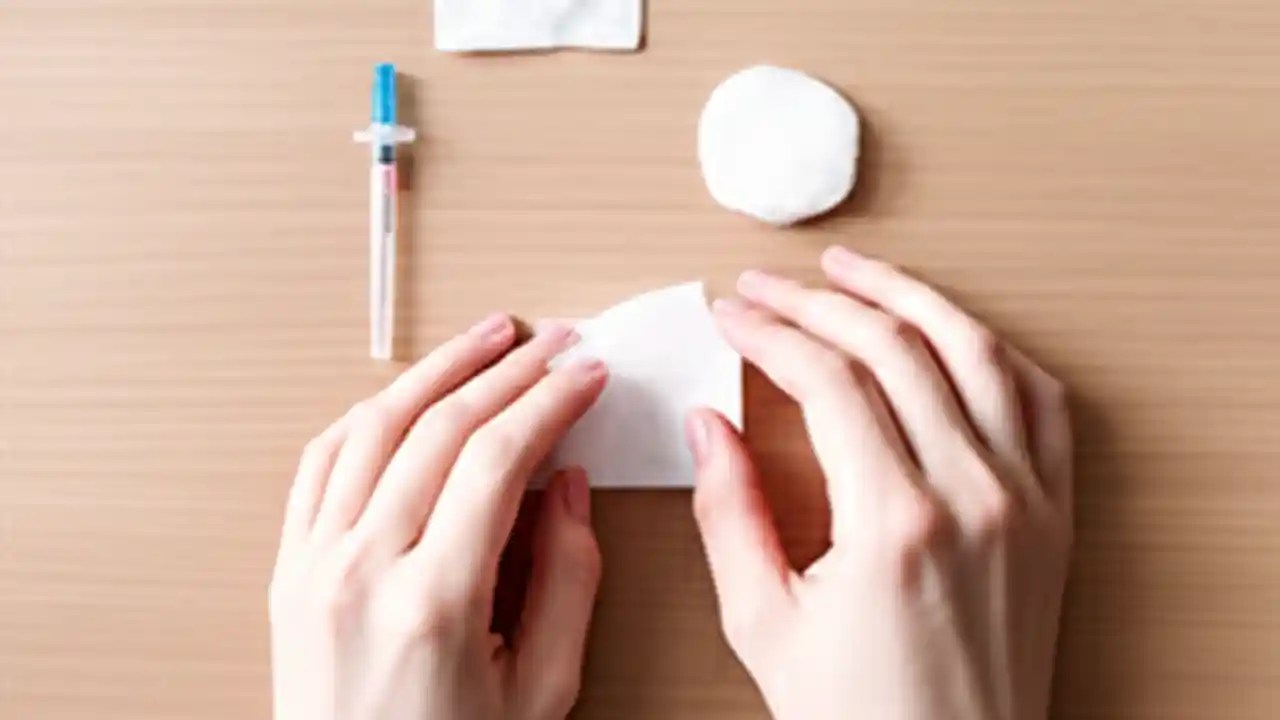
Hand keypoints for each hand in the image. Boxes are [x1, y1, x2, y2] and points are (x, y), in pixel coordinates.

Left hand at [269, 316, 606, 719]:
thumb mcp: (541, 690)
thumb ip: (568, 580)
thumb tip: (567, 485)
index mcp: (432, 604)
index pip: (497, 459)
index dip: (550, 402)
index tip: (585, 373)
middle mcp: (360, 571)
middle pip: (439, 429)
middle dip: (507, 371)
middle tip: (551, 341)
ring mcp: (313, 564)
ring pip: (374, 427)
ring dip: (436, 370)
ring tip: (485, 338)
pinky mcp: (289, 568)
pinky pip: (321, 461)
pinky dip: (368, 413)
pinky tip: (407, 392)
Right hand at [687, 247, 1072, 719]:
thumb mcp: (765, 625)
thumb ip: (728, 513)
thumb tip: (708, 425)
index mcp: (895, 523)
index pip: (829, 379)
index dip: (771, 332)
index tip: (732, 314)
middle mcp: (975, 497)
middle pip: (896, 348)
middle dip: (820, 299)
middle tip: (769, 283)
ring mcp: (1027, 500)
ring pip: (976, 352)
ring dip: (911, 296)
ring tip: (854, 269)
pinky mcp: (1054, 516)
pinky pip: (1039, 401)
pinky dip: (991, 349)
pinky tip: (949, 331)